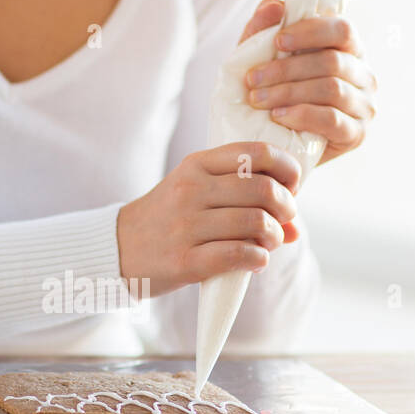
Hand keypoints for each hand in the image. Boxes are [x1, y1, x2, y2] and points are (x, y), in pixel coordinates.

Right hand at [117, 142, 300, 295]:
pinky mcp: (185, 261)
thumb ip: (244, 199)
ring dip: (275, 236)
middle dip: (287, 207)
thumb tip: (297, 227)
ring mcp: (186, 226)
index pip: (257, 152)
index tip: (291, 186)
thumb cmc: (168, 219)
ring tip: (270, 242)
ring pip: (255, 222)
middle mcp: (191, 190)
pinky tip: (256, 260)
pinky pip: (239, 254)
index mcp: (197, 164)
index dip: (287, 169)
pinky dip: (258, 258)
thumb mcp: (196, 192)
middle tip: (284, 219)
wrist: (118, 249)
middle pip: (263, 189)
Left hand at [240, 0, 376, 165]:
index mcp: (350, 50)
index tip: (277, 41)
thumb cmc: (270, 94)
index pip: (343, 30)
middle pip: (332, 62)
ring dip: (288, 92)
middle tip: (252, 79)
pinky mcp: (357, 134)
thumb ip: (264, 30)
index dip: (310, 32)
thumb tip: (275, 6)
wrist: (274, 145)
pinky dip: (302, 115)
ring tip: (257, 100)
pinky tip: (278, 116)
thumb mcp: (261, 60)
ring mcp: (364, 106)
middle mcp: (365, 75)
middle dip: (286, 69)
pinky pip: (332, 120)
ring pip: (332, 89)